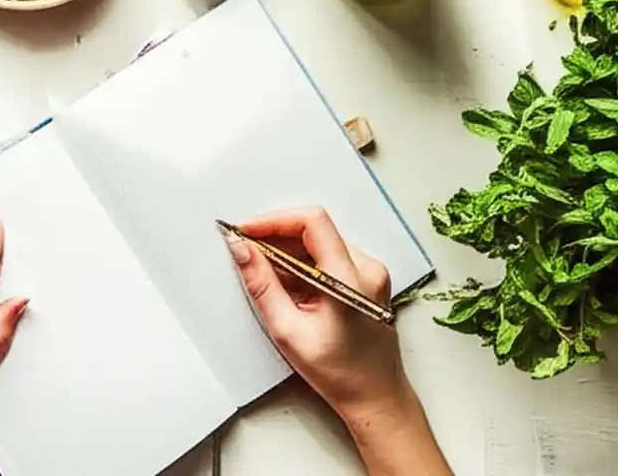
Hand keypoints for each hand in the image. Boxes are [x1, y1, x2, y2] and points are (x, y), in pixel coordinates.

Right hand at [230, 206, 449, 475]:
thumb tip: (241, 250)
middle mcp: (366, 268)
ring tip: (267, 278)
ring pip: (320, 242)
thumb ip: (262, 285)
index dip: (274, 220)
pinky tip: (289, 288)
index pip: (312, 222)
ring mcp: (370, 272)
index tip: (246, 231)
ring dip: (288, 252)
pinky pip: (329, 256)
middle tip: (246, 252)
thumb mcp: (289, 332)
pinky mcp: (366, 278)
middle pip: (315, 230)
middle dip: (276, 237)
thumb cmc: (338, 373)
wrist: (376, 395)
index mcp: (349, 280)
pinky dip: (303, 265)